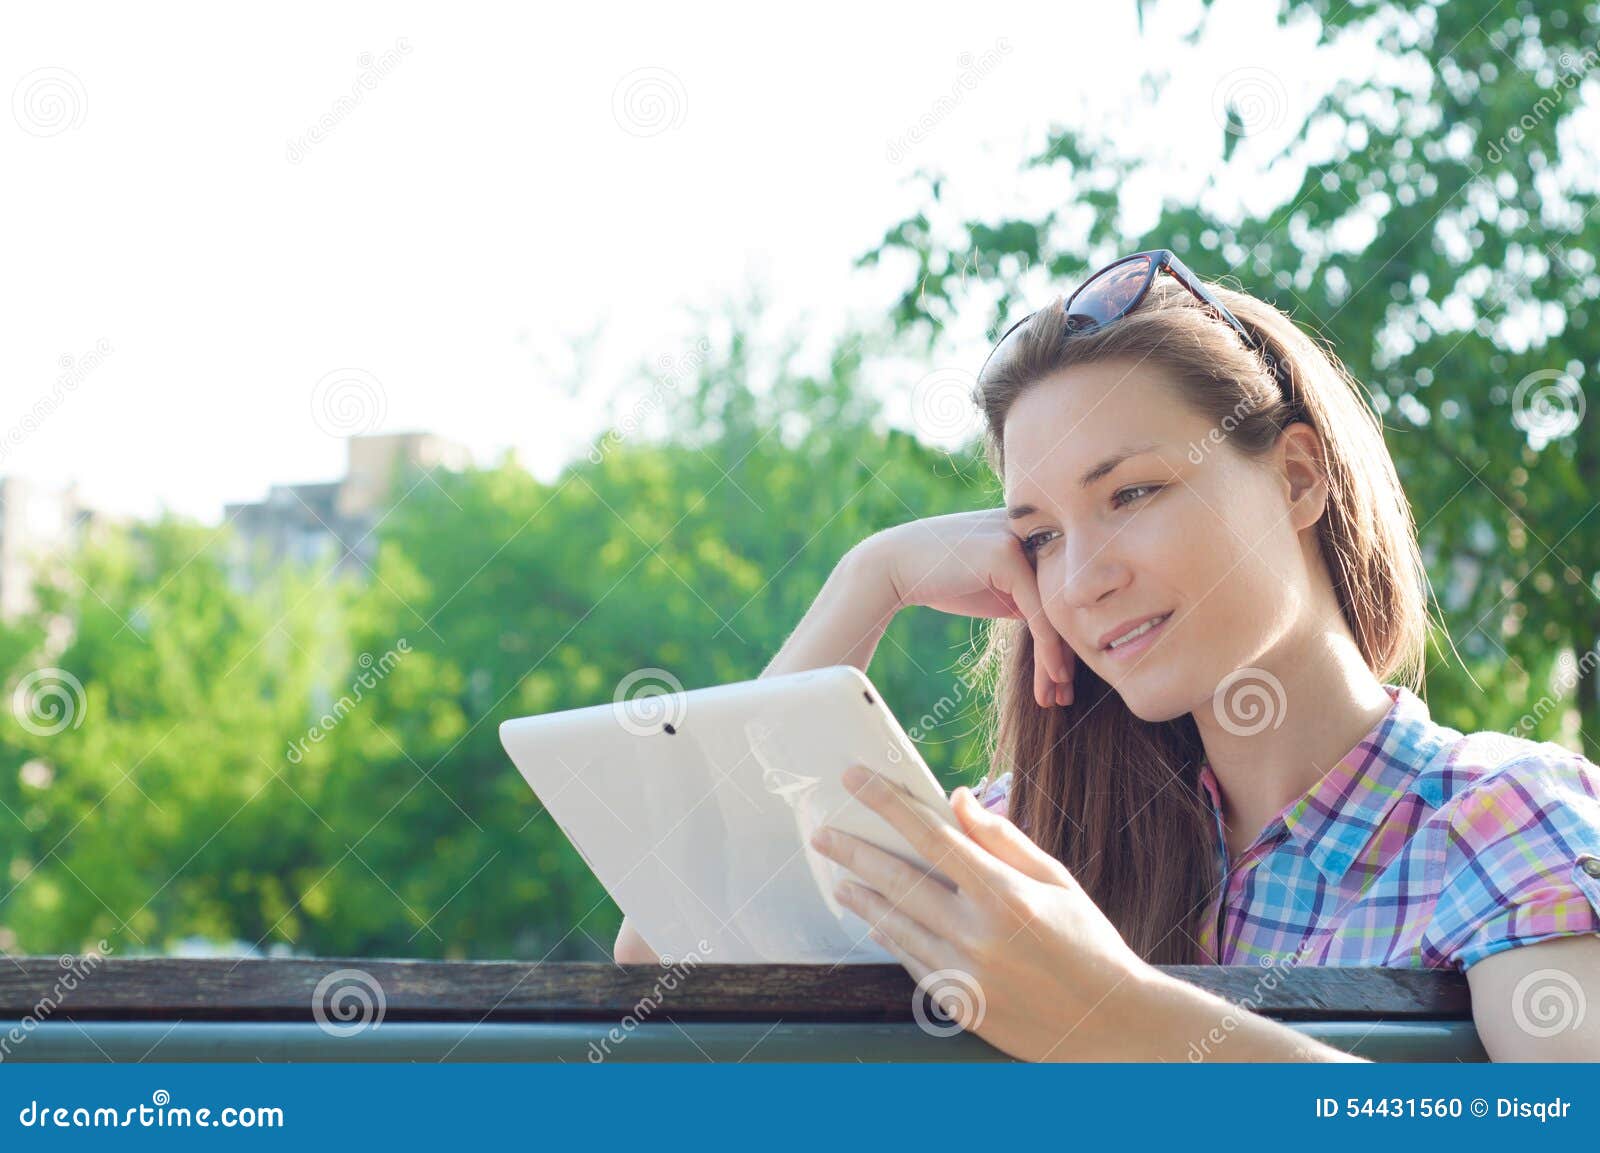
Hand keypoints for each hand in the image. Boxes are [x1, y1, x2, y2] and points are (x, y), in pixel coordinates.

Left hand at [809, 764, 1162, 1061]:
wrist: (1111, 1026)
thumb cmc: (1090, 943)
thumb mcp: (1057, 879)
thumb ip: (1002, 838)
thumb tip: (957, 799)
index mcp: (1005, 894)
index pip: (930, 836)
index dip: (886, 803)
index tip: (855, 780)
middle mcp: (978, 935)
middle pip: (897, 882)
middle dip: (854, 852)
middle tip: (824, 835)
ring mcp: (965, 975)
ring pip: (895, 927)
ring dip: (863, 899)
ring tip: (841, 878)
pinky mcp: (960, 1006)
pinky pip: (912, 964)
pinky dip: (890, 939)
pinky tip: (876, 924)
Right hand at [861, 509, 1075, 707]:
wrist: (892, 566)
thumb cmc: (937, 578)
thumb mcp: (992, 588)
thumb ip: (1024, 595)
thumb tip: (1054, 628)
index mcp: (1031, 532)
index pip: (1060, 591)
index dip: (1065, 636)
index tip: (1062, 678)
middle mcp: (1032, 529)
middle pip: (1063, 600)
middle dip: (1067, 651)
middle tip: (1065, 694)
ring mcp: (1020, 538)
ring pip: (1054, 609)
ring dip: (1059, 658)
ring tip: (1059, 696)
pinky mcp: (1008, 555)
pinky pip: (1038, 610)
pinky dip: (1048, 648)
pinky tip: (1053, 676)